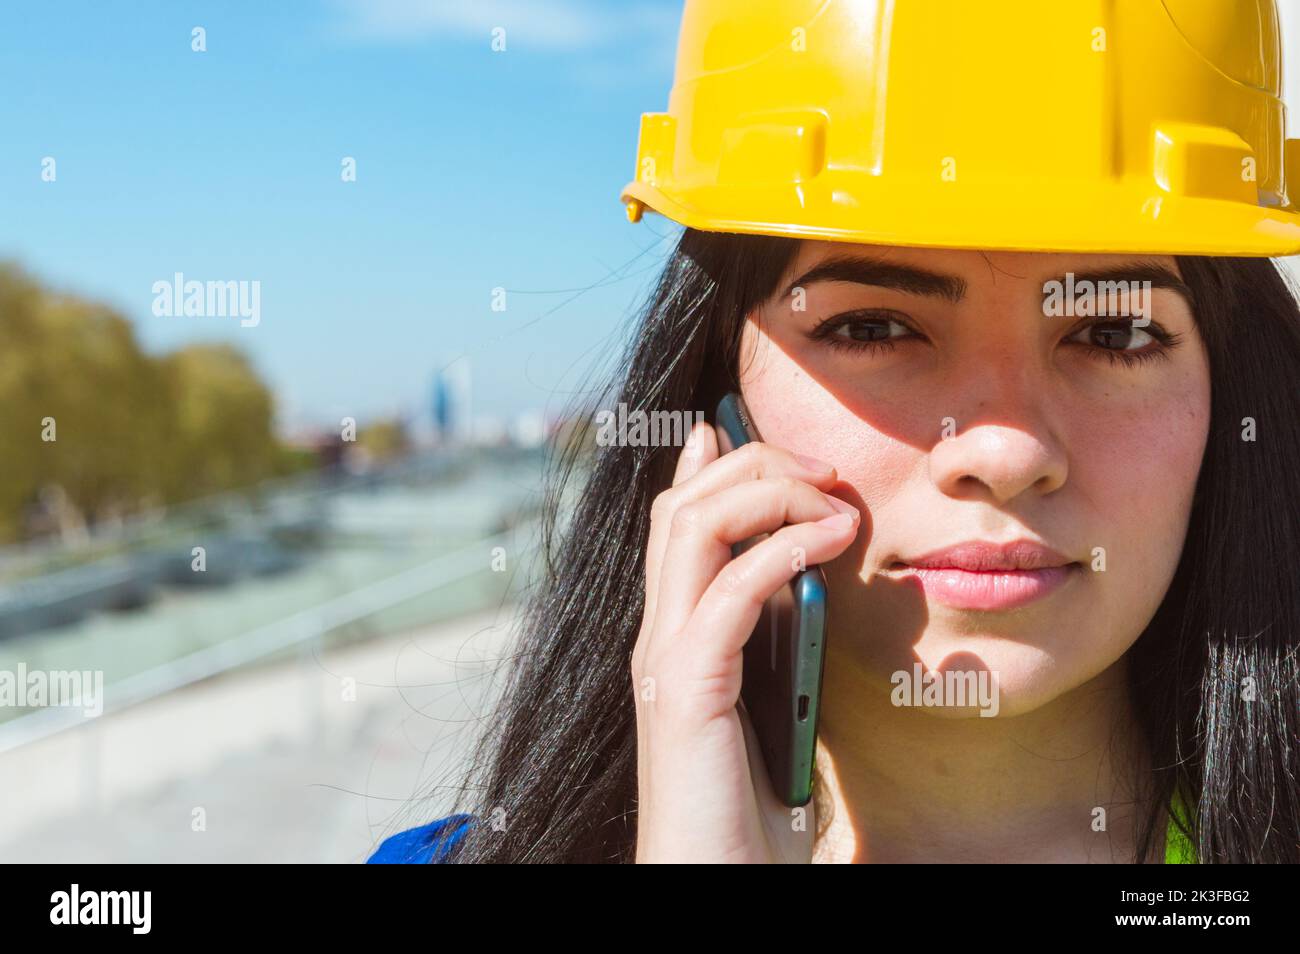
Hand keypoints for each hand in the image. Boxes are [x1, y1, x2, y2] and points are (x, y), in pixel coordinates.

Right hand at [632, 420, 858, 861]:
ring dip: (767, 495)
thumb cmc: (745, 809)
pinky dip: (779, 552)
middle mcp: (657, 636)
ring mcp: (664, 660)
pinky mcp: (684, 692)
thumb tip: (799, 590)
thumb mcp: (766, 706)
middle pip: (680, 507)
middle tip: (821, 467)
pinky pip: (727, 593)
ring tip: (832, 499)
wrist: (714, 882)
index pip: (671, 525)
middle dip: (750, 464)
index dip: (699, 467)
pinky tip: (828, 543)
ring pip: (692, 529)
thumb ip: (772, 646)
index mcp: (675, 636)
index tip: (730, 427)